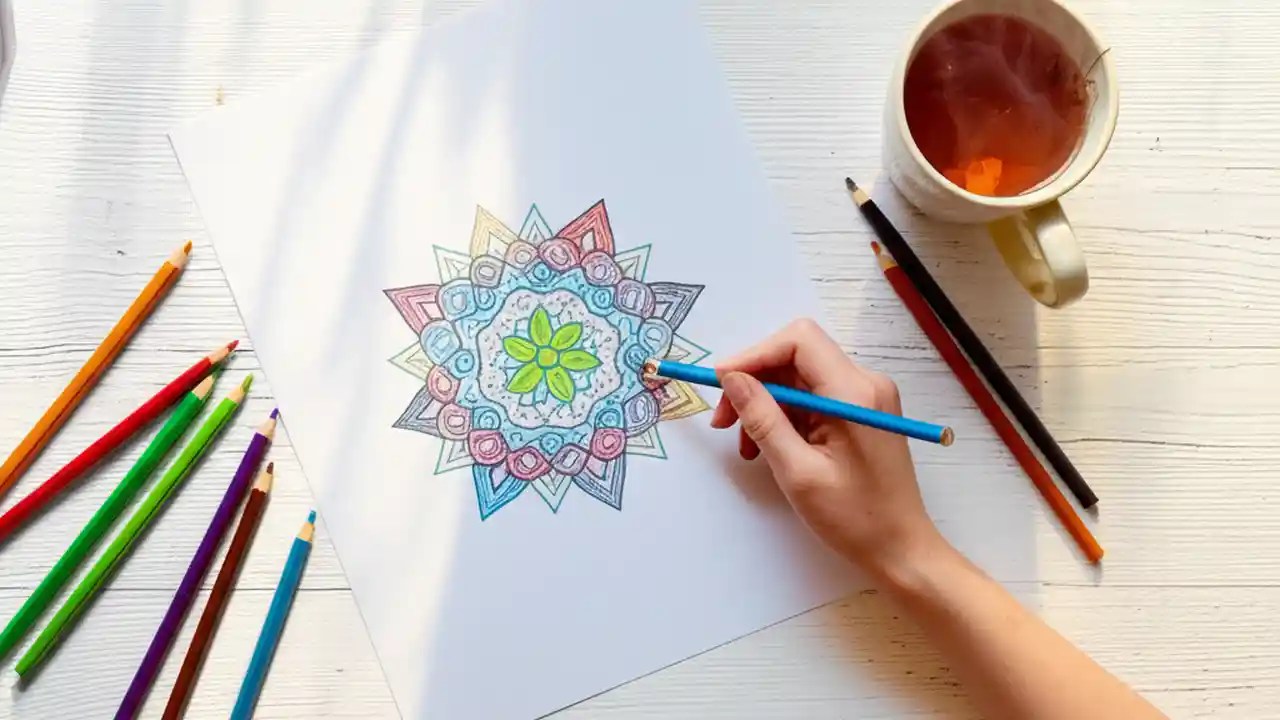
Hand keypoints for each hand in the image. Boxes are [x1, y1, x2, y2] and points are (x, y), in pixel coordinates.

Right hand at [711, 319, 946, 578]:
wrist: (900, 549)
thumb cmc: (854, 518)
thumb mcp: (797, 472)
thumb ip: (763, 419)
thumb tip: (731, 379)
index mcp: (854, 393)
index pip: (798, 341)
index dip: (753, 355)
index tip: (719, 383)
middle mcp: (864, 384)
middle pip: (795, 356)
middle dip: (754, 383)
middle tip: (723, 421)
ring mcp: (864, 397)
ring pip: (799, 378)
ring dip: (765, 404)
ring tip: (746, 447)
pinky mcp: (860, 413)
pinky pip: (812, 398)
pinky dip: (784, 417)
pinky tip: (769, 448)